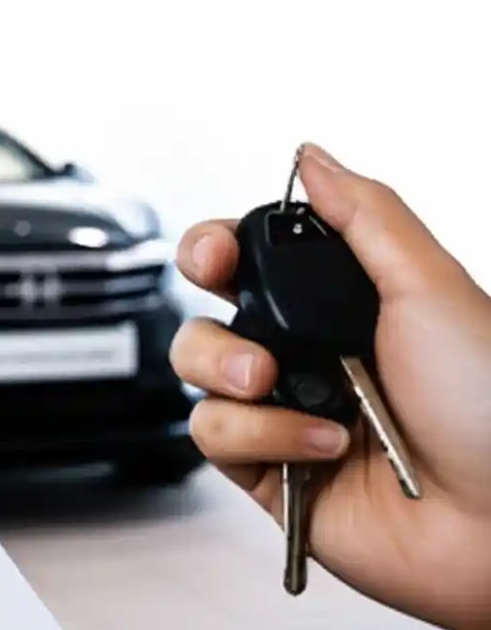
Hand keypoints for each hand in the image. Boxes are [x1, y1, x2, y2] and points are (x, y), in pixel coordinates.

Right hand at [172, 144, 490, 629]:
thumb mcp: (432, 288)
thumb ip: (365, 215)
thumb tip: (313, 158)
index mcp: (345, 305)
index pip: (250, 260)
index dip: (215, 249)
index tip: (217, 254)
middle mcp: (308, 356)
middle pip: (206, 313)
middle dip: (208, 313)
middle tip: (241, 324)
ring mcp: (284, 413)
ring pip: (197, 375)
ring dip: (231, 375)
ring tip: (279, 384)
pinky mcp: (267, 472)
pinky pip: (214, 437)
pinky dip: (262, 435)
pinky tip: (320, 444)